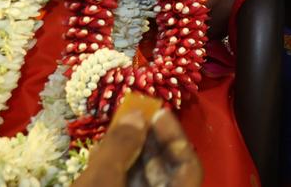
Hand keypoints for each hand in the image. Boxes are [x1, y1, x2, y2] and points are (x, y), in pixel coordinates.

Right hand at [73, 99, 202, 186]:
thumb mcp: (102, 182)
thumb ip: (120, 147)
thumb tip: (136, 115)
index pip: (189, 164)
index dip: (174, 135)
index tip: (157, 111)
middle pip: (166, 169)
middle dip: (147, 141)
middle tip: (132, 117)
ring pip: (147, 180)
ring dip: (129, 155)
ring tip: (112, 133)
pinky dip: (119, 172)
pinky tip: (101, 157)